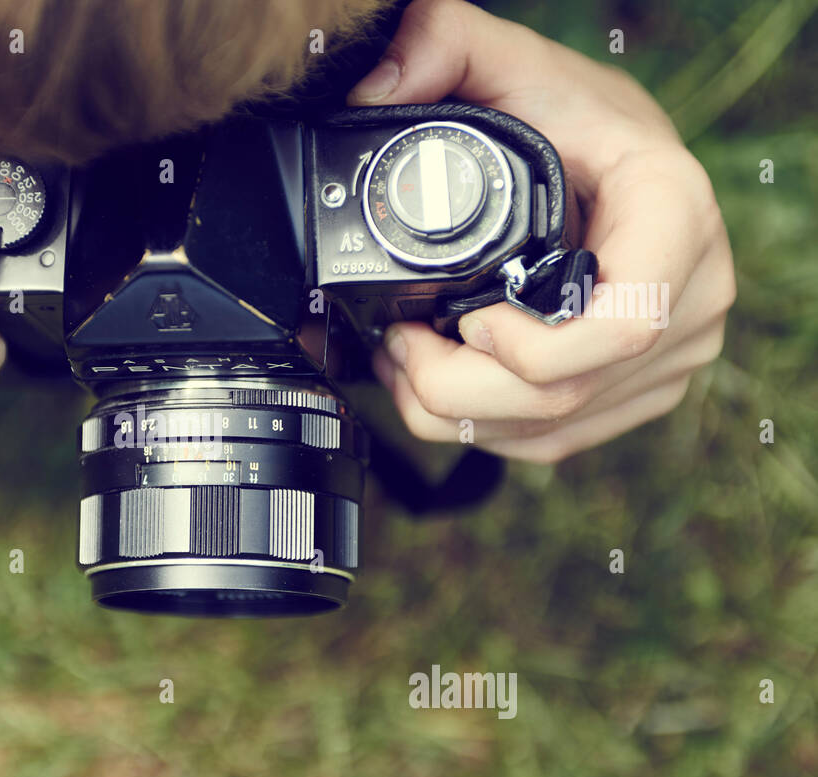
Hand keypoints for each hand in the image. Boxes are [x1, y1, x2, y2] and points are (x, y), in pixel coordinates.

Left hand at [348, 0, 734, 463]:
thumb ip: (441, 47)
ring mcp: (669, 355)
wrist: (618, 162)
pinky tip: (444, 385)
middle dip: (456, 387)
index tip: (463, 319)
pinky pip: (552, 442)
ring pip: (551, 428)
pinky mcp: (638, 392)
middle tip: (399, 346)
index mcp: (674, 217)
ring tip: (407, 359)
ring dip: (456, 411)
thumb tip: (373, 88)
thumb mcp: (513, 63)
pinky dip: (482, 428)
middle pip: (566, 394)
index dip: (527, 348)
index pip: (622, 325)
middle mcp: (689, 297)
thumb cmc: (575, 118)